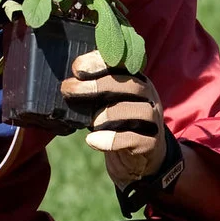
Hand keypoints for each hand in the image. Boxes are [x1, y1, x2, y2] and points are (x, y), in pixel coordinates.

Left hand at [62, 50, 163, 187]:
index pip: (124, 64)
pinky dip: (112, 140)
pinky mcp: (151, 144)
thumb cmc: (116, 124)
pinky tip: (92, 140)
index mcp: (136, 80)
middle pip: (130, 84)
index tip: (77, 68)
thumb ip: (92, 91)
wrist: (138, 158)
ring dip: (108, 113)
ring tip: (90, 123)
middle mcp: (148, 97)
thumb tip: (66, 83)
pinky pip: (135, 139)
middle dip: (97, 85)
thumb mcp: (104, 102)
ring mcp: (153, 120)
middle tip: (69, 89)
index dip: (101, 62)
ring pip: (138, 110)